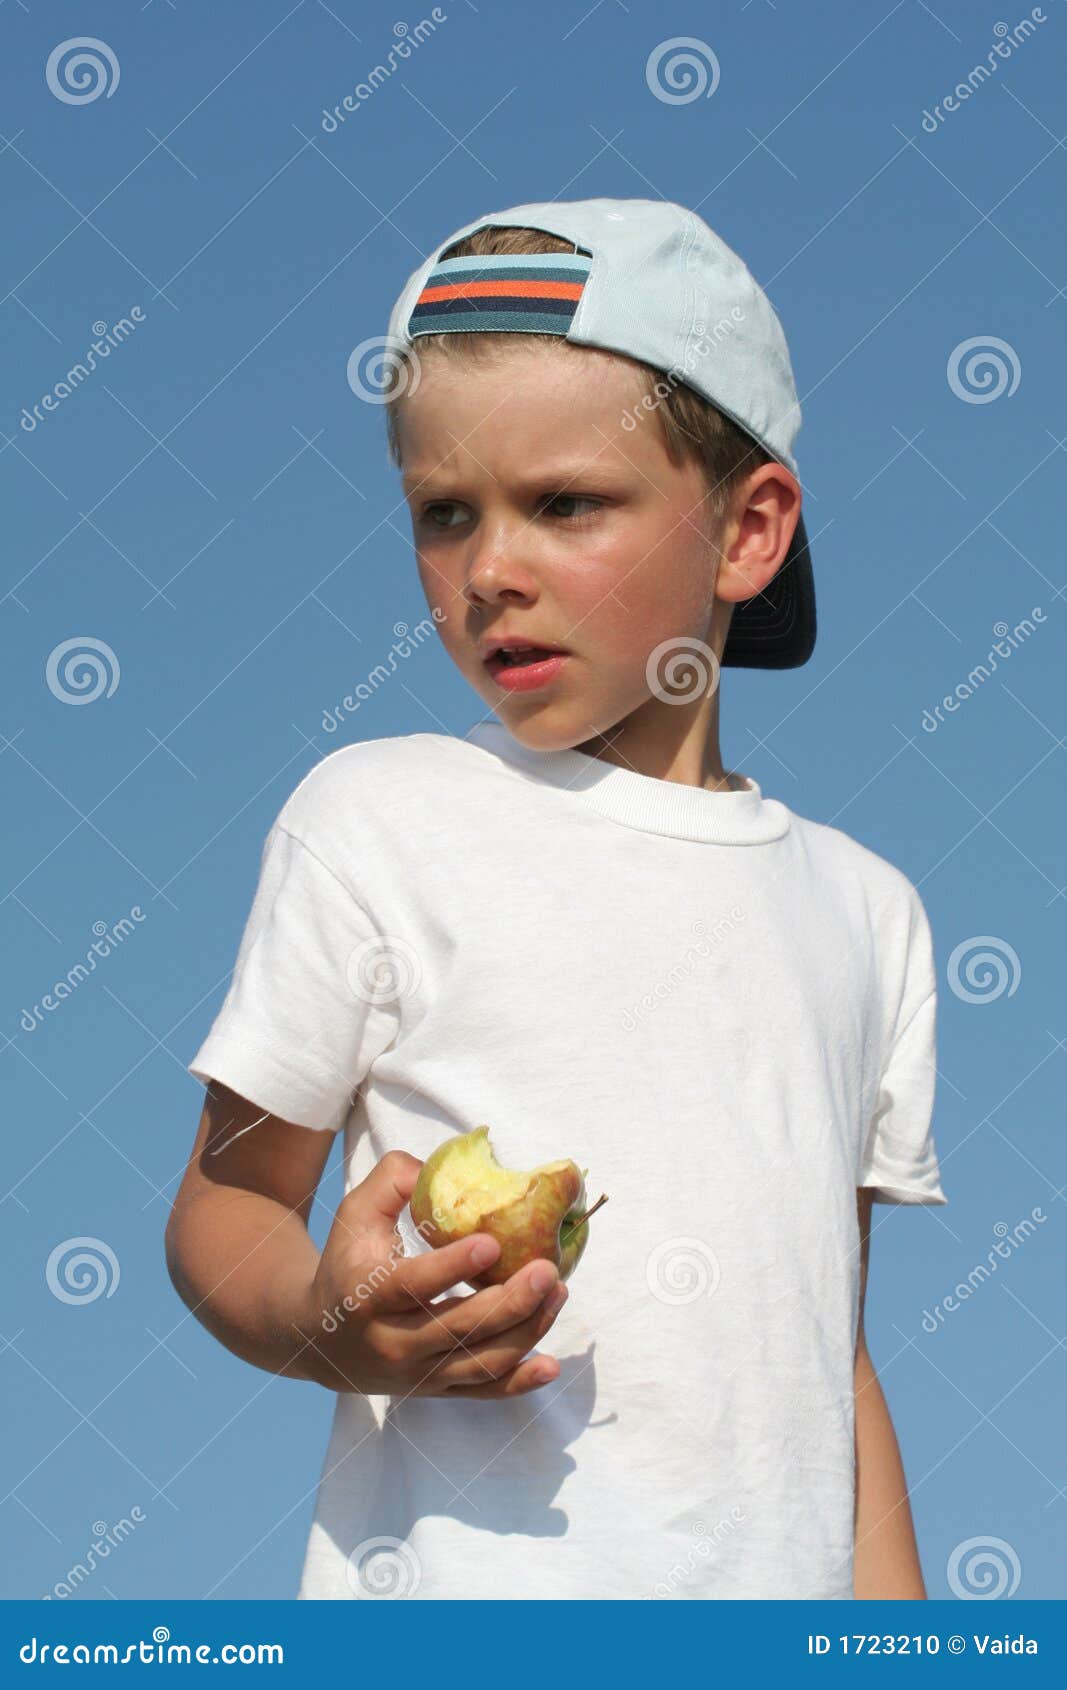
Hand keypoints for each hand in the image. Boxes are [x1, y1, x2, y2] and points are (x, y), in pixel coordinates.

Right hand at [298, 1150, 567, 1398]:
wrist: (319, 1339)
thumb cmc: (346, 1262)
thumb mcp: (356, 1214)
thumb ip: (396, 1180)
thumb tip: (443, 1166)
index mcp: (366, 1295)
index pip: (413, 1285)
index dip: (452, 1266)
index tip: (492, 1243)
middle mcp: (391, 1342)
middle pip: (459, 1329)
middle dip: (510, 1301)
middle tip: (548, 1269)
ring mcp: (416, 1373)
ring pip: (480, 1362)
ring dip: (526, 1330)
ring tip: (558, 1292)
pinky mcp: (434, 1390)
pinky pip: (482, 1393)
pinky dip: (520, 1383)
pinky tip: (552, 1365)